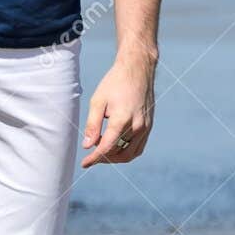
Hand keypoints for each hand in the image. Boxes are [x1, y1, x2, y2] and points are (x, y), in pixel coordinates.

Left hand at [81, 49, 157, 167]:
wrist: (137, 69)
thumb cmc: (115, 83)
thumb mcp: (98, 101)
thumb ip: (92, 125)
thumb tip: (87, 146)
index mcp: (122, 119)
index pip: (107, 147)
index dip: (94, 158)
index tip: (84, 164)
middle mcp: (137, 126)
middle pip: (119, 154)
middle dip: (104, 158)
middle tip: (92, 154)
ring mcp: (145, 127)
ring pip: (130, 154)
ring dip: (116, 157)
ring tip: (103, 149)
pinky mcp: (149, 126)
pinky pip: (138, 147)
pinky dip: (127, 151)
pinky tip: (116, 146)